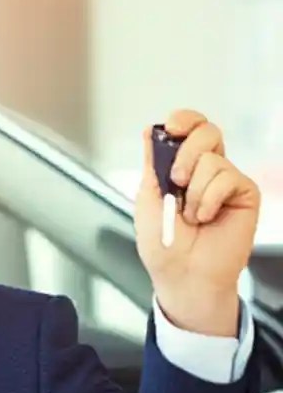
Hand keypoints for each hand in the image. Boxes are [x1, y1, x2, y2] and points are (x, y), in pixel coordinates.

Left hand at [134, 110, 260, 336]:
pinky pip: (227, 178)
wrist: (181, 273)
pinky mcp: (245, 194)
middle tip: (176, 181)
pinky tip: (205, 218)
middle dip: (186, 153)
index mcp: (182, 166)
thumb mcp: (148, 197)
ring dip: (192, 191)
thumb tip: (149, 130)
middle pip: (207, 132)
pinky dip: (208, 200)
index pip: (190, 128)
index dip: (184, 119)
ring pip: (212, 159)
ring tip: (190, 215)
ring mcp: (227, 181)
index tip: (171, 126)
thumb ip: (152, 162)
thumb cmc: (163, 242)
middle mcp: (207, 169)